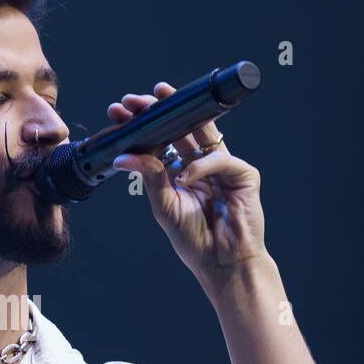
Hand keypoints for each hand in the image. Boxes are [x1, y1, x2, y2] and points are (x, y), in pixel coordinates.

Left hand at [108, 82, 265, 286]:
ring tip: (155, 107)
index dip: (144, 123)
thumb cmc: (195, 239)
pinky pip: (220, 160)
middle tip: (133, 101)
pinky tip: (185, 177)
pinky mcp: (243, 175)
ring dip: (181, 117)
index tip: (119, 111)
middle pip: (181, 127)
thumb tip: (122, 156)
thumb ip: (149, 177)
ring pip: (204, 132)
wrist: (222, 263)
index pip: (163, 139)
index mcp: (182, 170)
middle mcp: (202, 164)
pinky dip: (201, 166)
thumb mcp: (164, 206)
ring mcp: (224, 167)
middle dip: (158, 110)